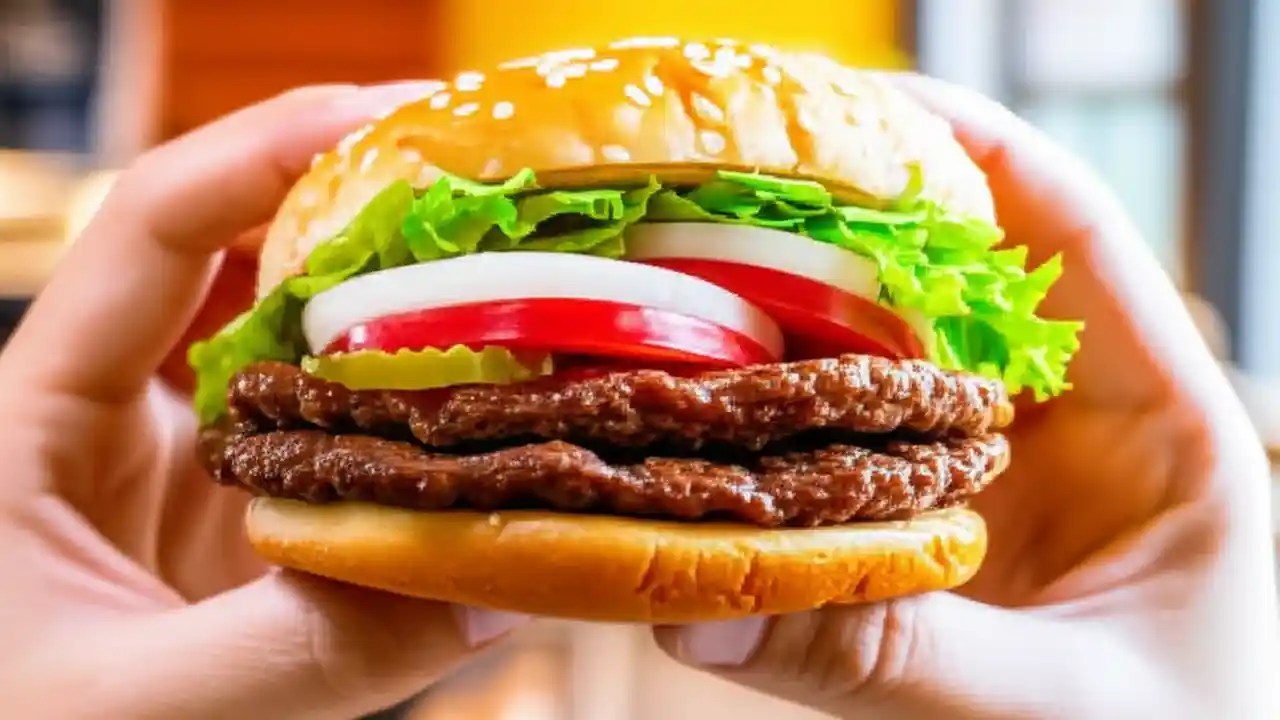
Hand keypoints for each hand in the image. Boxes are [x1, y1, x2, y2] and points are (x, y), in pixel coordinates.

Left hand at [0, 85, 527, 718]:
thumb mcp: (133, 711)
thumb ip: (303, 651)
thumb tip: (492, 590)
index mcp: (33, 416)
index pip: (156, 225)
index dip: (272, 150)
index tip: (400, 123)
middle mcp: (110, 415)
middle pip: (241, 257)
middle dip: (363, 210)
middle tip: (490, 191)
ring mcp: (183, 469)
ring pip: (298, 348)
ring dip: (395, 312)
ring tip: (505, 283)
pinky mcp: (239, 526)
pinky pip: (336, 441)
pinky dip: (407, 418)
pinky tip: (479, 415)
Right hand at [653, 76, 1279, 718]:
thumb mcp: (1062, 711)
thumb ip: (900, 656)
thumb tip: (700, 610)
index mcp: (1157, 428)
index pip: (1069, 237)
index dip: (973, 150)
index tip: (861, 107)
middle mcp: (1061, 434)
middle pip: (951, 282)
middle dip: (845, 225)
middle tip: (723, 188)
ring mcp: (984, 486)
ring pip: (880, 366)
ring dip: (791, 324)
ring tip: (682, 283)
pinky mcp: (922, 545)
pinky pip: (836, 458)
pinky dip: (772, 429)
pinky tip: (697, 415)